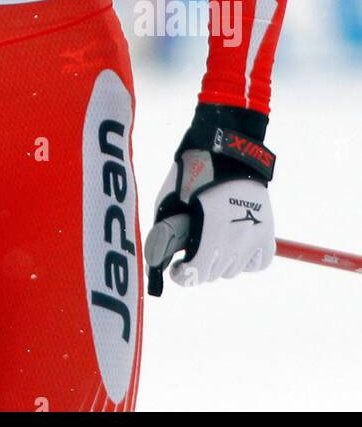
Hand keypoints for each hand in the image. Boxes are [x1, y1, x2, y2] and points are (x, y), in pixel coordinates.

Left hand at [144, 104, 275, 291]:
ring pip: (233, 271)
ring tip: (211, 243)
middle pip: (214, 274)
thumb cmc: (193, 171)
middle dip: (198, 267)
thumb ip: (163, 232)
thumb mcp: (170, 199)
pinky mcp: (268, 232)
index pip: (197, 273)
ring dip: (219, 264)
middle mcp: (238, 237)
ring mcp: (256, 236)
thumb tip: (157, 261)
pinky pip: (257, 263)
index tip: (176, 270)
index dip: (182, 277)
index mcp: (212, 228)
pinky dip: (245, 261)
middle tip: (191, 252)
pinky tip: (233, 247)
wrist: (229, 150)